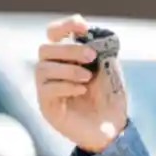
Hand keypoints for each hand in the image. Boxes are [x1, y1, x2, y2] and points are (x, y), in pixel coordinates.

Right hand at [35, 14, 128, 153]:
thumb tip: (93, 33)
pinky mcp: (47, 107)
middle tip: (90, 56)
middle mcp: (52, 70)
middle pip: (45, 49)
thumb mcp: (109, 69)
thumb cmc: (110, 98)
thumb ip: (101, 50)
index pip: (54, 34)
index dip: (65, 26)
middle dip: (68, 50)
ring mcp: (47, 89)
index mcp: (66, 57)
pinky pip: (46, 90)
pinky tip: (82, 90)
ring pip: (42, 68)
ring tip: (87, 77)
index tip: (83, 25)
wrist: (113, 129)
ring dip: (67, 69)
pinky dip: (65, 86)